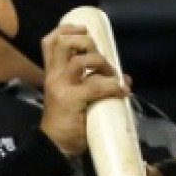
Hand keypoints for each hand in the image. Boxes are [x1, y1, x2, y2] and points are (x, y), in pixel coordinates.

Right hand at [38, 25, 128, 157]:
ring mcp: (61, 87)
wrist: (55, 146)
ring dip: (100, 62)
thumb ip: (93, 84)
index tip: (84, 29)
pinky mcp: (71, 100)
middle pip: (63, 43)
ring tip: (111, 75)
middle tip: (101, 55)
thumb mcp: (74, 97)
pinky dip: (112, 86)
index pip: (50, 42)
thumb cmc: (67, 123)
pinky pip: (95, 86)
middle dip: (86, 41)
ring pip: (79, 60)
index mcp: (52, 73)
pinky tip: (121, 91)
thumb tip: (125, 79)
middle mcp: (54, 76)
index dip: (66, 30)